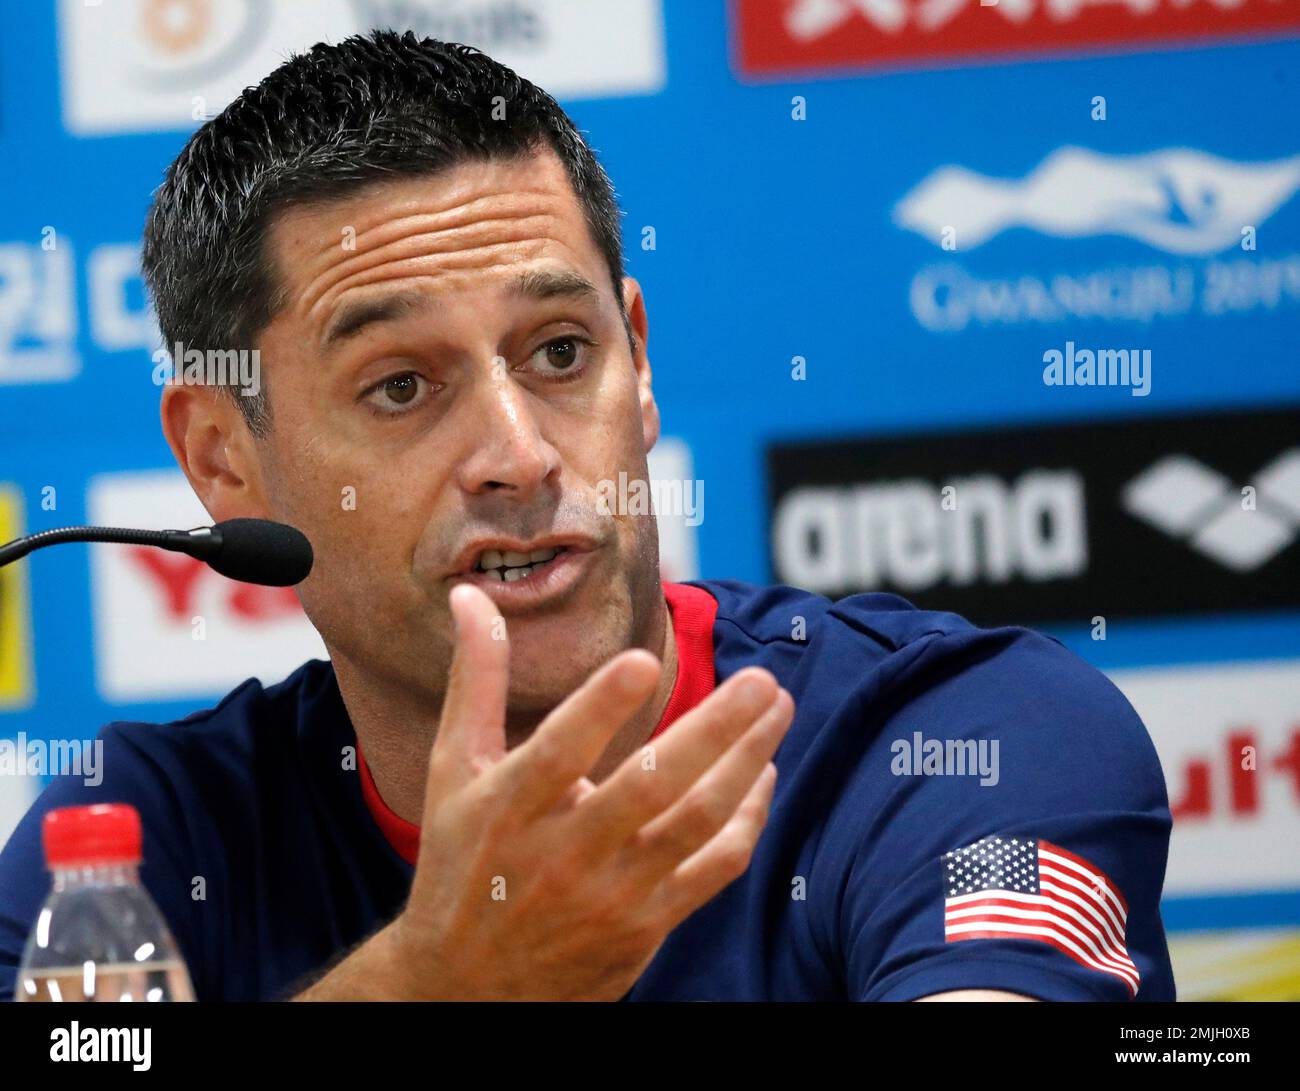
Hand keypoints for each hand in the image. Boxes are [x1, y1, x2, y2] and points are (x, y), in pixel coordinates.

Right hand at [387, 582, 792, 999]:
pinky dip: (748, 819)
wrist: (464, 989)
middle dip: (714, 730)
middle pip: (650, 786)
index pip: (556, 753)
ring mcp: (610, 893)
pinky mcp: (647, 925)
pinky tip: (763, 773)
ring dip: (747, 763)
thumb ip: (475, 680)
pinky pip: (715, 867)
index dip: (598, 708)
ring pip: (696, 823)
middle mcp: (561, 853)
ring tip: (778, 709)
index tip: (642, 661)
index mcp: (507, 807)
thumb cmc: (459, 860)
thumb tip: (470, 595)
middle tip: (763, 679)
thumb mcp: (452, 770)